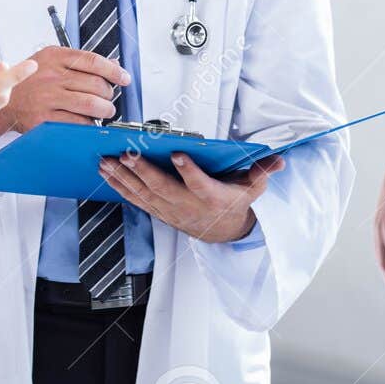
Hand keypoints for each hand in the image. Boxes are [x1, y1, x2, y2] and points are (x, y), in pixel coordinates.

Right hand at [0, 44, 131, 144]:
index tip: (124, 78)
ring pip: (91, 104)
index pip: (93, 61)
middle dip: (109, 94)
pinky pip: (79, 123)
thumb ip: (79, 62)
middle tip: (108, 98)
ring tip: (104, 111)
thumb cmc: (29, 82)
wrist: (2, 102)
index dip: (114, 71)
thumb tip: (113, 66)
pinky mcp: (45, 118)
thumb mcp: (50, 62)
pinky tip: (89, 122)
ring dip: (105, 109)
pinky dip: (90, 124)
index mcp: (54, 56)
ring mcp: (47, 97)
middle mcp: (51, 75)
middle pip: (95, 84)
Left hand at [98, 151, 281, 242]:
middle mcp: (186, 205)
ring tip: (106, 160)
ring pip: (142, 193)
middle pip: (162, 188)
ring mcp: (168, 209)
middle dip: (142, 170)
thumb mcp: (253, 188)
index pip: (200, 184)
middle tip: (127, 152)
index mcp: (211, 197)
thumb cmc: (233, 202)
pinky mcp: (156, 210)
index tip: (179, 154)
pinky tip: (105, 172)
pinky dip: (118, 185)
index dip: (190, 171)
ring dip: (122, 177)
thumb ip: (261, 172)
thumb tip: (278, 160)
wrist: (221, 231)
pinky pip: (134, 198)